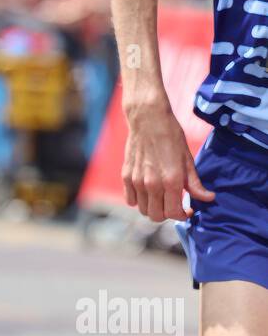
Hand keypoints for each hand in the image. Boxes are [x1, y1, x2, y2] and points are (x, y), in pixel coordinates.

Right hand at [122, 103, 214, 220]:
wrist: (149, 119)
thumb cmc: (171, 137)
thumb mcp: (188, 160)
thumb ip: (195, 183)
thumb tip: (209, 198)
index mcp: (171, 181)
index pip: (174, 214)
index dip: (182, 215)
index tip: (187, 209)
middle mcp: (152, 184)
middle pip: (157, 216)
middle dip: (167, 214)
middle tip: (174, 204)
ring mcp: (137, 181)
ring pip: (143, 210)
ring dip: (153, 208)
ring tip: (161, 197)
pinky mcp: (126, 176)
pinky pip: (130, 200)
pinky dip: (138, 200)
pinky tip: (147, 191)